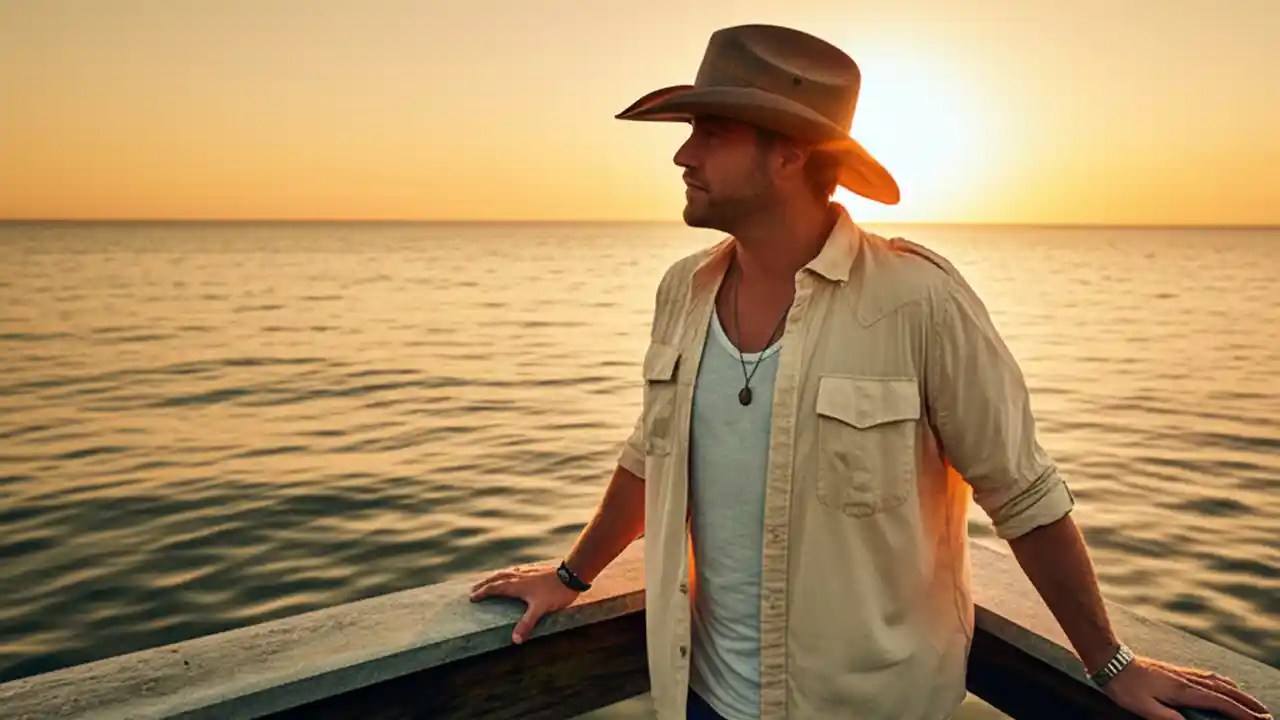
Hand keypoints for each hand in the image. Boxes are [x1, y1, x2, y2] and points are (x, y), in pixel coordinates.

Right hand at [468, 563, 581, 644]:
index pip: (495, 588)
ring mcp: (527, 571)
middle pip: (497, 578)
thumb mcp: (540, 610)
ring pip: (506, 572)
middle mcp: (519, 576)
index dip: (483, 592)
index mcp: (517, 585)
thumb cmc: (555, 592)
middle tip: (474, 588)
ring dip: (495, 577)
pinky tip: (513, 575)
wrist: (572, 574)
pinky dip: (508, 573)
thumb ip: (527, 624)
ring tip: (490, 581)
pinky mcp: (535, 569)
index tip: (472, 597)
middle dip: (485, 583)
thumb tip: (515, 640)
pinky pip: (516, 570)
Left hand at [1102, 655, 1271, 719]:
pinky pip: (1208, 677)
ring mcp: (1183, 674)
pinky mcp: (1177, 671)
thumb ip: (1168, 719)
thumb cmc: (1125, 687)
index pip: (1220, 703)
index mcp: (1182, 690)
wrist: (1112, 660)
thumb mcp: (1144, 708)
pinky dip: (1224, 683)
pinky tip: (1225, 685)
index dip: (1241, 714)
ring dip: (1239, 693)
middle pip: (1226, 692)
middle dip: (1248, 704)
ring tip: (1253, 704)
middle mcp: (1187, 680)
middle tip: (1267, 715)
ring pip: (1219, 683)